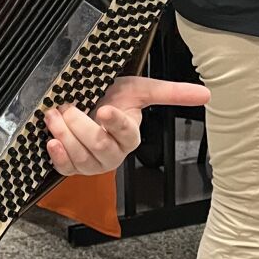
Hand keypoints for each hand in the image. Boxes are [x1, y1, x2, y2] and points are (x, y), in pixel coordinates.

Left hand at [43, 75, 209, 177]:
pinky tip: (52, 141)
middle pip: (99, 147)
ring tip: (54, 116)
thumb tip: (206, 95)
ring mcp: (92, 163)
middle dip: (80, 125)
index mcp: (130, 136)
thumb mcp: (140, 89)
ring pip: (81, 158)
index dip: (116, 123)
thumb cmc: (112, 97)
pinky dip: (57, 156)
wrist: (85, 103)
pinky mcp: (73, 167)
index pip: (128, 134)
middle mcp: (113, 153)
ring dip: (64, 135)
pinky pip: (66, 169)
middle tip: (68, 107)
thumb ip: (171, 92)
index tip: (104, 108)